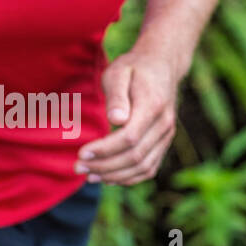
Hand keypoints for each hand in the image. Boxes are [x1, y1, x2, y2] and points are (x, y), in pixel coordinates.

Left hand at [75, 50, 177, 186]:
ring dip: (115, 176)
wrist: (161, 67)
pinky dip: (129, 178)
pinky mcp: (164, 143)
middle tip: (78, 167)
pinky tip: (108, 178)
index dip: (105, 150)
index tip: (82, 153)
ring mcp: (166, 136)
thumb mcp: (119, 72)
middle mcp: (164, 124)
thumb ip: (116, 95)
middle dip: (104, 166)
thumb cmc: (134, 68)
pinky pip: (149, 168)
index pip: (129, 137)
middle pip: (135, 156)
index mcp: (153, 105)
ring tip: (89, 176)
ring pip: (143, 167)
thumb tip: (116, 120)